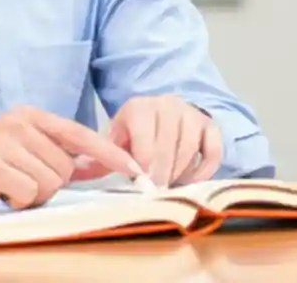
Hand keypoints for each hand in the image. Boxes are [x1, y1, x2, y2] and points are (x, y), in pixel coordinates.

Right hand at [0, 105, 139, 220]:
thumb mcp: (21, 153)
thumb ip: (54, 154)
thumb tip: (96, 166)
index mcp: (30, 116)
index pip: (80, 134)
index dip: (109, 154)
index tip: (135, 169)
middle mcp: (19, 122)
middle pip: (67, 168)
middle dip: (49, 185)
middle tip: (19, 184)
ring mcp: (5, 140)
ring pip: (51, 182)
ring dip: (32, 195)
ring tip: (7, 188)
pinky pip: (30, 193)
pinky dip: (18, 201)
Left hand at [83, 95, 222, 186]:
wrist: (161, 113)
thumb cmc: (134, 134)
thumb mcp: (116, 139)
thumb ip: (104, 156)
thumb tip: (83, 171)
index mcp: (140, 107)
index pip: (144, 135)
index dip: (143, 162)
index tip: (140, 181)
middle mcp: (168, 105)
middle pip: (168, 145)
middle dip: (161, 173)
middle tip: (155, 192)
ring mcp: (191, 114)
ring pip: (190, 148)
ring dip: (179, 173)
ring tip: (169, 186)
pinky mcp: (210, 126)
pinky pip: (213, 151)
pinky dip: (204, 171)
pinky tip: (190, 181)